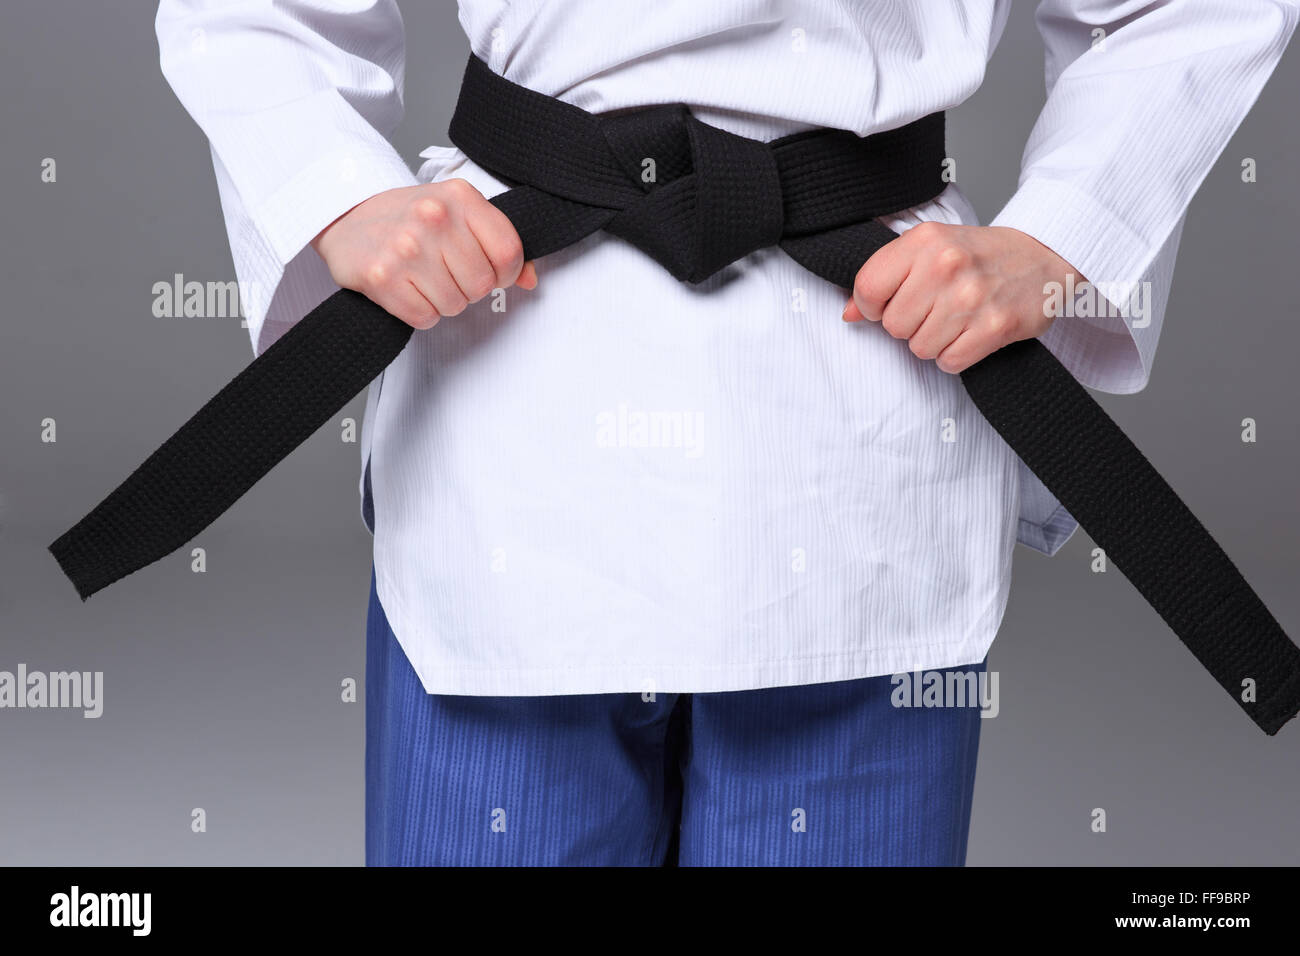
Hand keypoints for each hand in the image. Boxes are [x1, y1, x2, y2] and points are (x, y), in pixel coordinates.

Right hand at [310, 178, 537, 329]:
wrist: (344, 216)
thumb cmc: (406, 217)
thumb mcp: (456, 213)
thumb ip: (497, 242)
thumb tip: (529, 280)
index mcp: (459, 197)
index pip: (509, 252)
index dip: (505, 273)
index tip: (489, 271)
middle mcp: (433, 218)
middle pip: (482, 285)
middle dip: (469, 288)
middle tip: (446, 273)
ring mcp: (405, 248)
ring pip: (455, 305)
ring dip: (443, 301)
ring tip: (423, 277)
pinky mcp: (382, 278)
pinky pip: (424, 317)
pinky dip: (419, 312)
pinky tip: (407, 289)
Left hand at [843, 222, 1074, 372]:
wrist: (1043, 255)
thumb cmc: (979, 255)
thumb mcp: (929, 250)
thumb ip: (885, 276)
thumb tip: (848, 313)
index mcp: (924, 241)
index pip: (868, 289)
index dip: (873, 306)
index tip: (893, 302)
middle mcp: (946, 265)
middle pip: (894, 326)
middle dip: (909, 325)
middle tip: (935, 308)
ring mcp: (972, 297)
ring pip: (919, 348)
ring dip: (934, 342)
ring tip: (956, 318)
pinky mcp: (995, 326)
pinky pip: (949, 362)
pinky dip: (956, 356)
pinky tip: (971, 332)